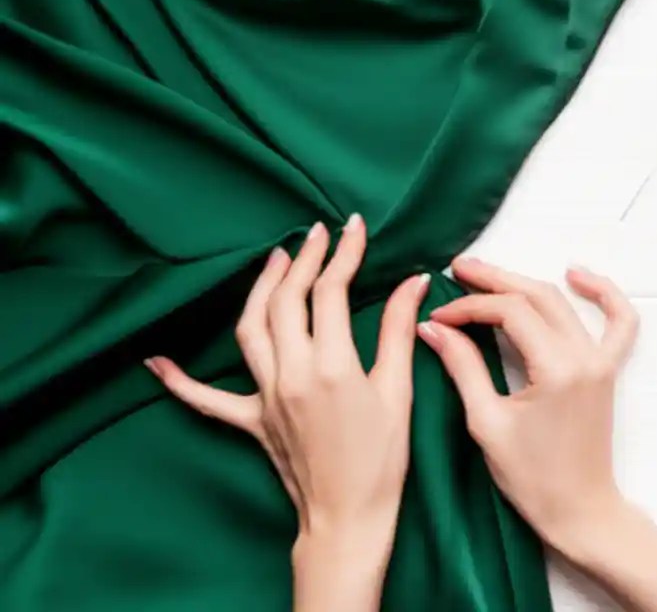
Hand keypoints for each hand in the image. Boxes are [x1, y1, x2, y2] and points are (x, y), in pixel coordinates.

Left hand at [145, 215, 428, 610]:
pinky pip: (205, 399)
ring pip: (249, 329)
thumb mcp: (399, 391)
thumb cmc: (382, 461)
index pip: (330, 292)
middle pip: (285, 301)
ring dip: (259, 290)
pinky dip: (179, 379)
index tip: (354, 227)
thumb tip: (413, 283)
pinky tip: (156, 361)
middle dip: (302, 260)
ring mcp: (265, 397)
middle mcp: (290, 374)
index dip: (343, 253)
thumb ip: (398, 331)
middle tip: (317, 234)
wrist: (348, 517)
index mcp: (331, 366)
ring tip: (275, 261)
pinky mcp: (250, 420)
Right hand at [416, 258, 637, 554]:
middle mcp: (585, 358)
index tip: (439, 318)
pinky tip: (578, 276)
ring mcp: (601, 362)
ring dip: (527, 283)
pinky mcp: (607, 371)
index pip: (510, 313)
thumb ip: (463, 368)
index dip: (470, 308)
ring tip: (491, 272)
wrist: (579, 510)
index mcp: (557, 370)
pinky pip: (618, 323)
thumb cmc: (533, 479)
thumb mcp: (487, 422)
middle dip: (494, 281)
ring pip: (563, 304)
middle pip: (537, 297)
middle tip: (458, 270)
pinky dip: (603, 295)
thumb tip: (433, 329)